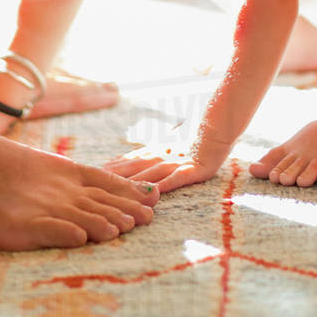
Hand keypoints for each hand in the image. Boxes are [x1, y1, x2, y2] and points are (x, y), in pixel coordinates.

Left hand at [104, 135, 229, 192]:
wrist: (222, 122)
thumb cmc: (201, 127)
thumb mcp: (176, 133)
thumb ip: (164, 141)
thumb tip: (150, 146)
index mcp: (159, 147)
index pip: (132, 158)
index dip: (114, 165)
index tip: (96, 171)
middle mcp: (164, 155)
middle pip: (134, 167)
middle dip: (114, 177)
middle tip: (95, 184)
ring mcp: (178, 162)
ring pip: (149, 175)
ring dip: (131, 184)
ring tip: (114, 193)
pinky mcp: (193, 170)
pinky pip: (175, 179)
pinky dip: (162, 186)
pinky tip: (151, 194)